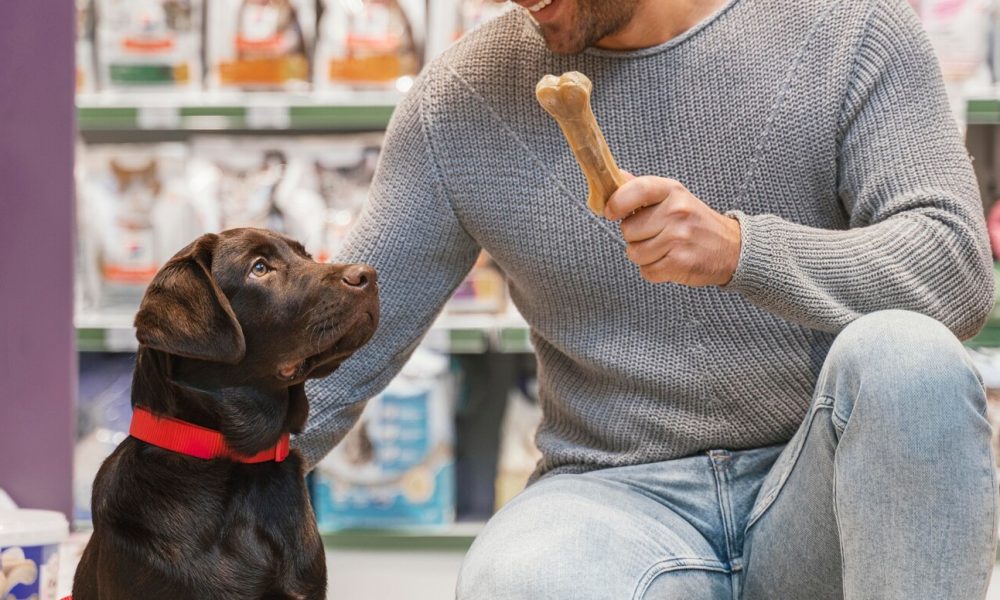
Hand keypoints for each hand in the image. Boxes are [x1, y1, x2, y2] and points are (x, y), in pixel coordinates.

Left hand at [604, 175, 740, 286]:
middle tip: (655, 234)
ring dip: (643, 256)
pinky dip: (654, 271)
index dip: (616, 202)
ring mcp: (679, 237)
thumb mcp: (673, 196)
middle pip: (628, 230)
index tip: (610, 212)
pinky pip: (647, 271)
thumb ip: (642, 189)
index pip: (636, 189)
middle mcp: (676, 211)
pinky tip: (669, 261)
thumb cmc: (694, 221)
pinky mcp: (680, 262)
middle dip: (635, 236)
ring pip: (634, 253)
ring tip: (663, 248)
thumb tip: (615, 175)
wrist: (732, 248)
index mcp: (672, 190)